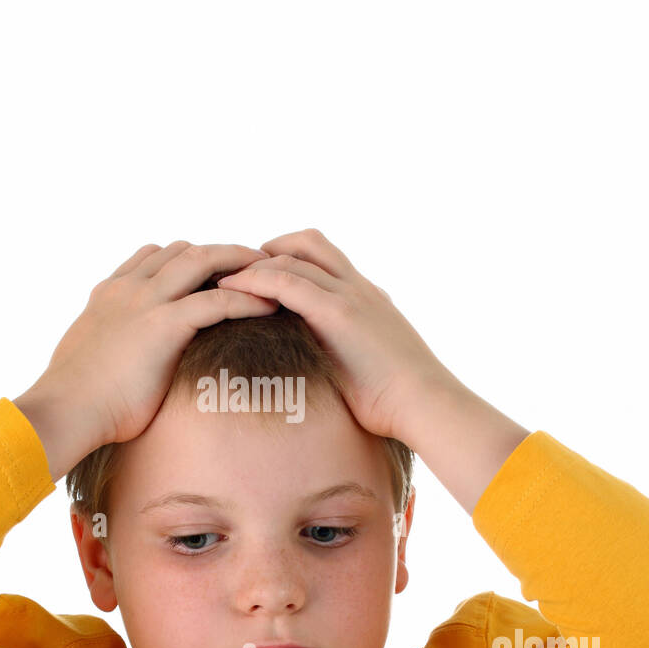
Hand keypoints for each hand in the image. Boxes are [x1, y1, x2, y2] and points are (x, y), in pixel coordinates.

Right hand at [15, 241, 277, 479]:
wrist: (63, 411)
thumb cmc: (74, 402)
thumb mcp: (91, 361)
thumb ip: (112, 349)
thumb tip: (123, 367)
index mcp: (109, 295)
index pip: (154, 256)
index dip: (187, 259)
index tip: (215, 270)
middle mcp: (128, 290)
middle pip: (183, 250)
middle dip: (222, 252)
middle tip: (255, 262)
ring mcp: (145, 302)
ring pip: (202, 261)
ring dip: (240, 262)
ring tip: (272, 273)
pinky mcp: (163, 325)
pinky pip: (216, 301)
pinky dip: (247, 299)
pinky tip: (270, 305)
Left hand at [213, 228, 456, 442]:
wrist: (426, 404)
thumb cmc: (398, 400)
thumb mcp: (367, 366)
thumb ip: (342, 354)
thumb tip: (315, 369)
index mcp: (367, 297)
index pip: (326, 257)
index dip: (291, 257)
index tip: (261, 272)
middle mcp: (358, 288)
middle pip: (310, 242)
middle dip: (271, 248)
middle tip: (239, 269)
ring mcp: (349, 296)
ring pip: (294, 256)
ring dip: (254, 263)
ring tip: (222, 278)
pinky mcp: (338, 312)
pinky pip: (287, 282)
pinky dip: (255, 281)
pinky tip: (228, 290)